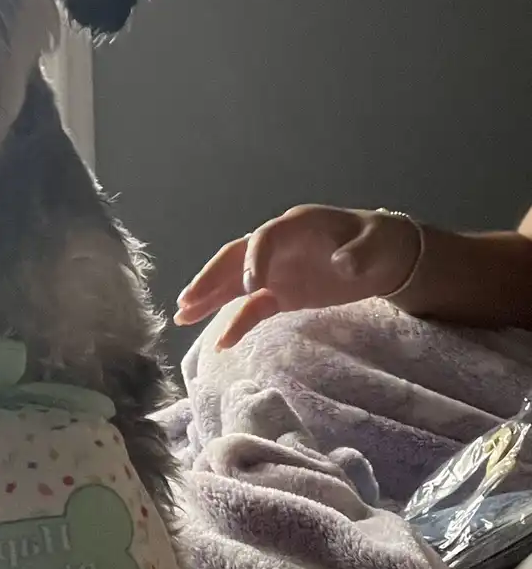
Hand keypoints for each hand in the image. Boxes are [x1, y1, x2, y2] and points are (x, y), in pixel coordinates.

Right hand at [173, 205, 421, 349]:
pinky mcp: (281, 294)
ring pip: (234, 283)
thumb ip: (358, 253)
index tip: (252, 286)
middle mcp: (276, 246)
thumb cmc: (380, 243)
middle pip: (234, 258)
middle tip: (187, 300)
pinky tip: (221, 342)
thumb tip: (342, 264)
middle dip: (210, 279)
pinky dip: (236, 323)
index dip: (254, 259)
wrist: (386, 258)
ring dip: (209, 298)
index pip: (264, 238)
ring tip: (182, 316)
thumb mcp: (376, 244)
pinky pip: (252, 308)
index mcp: (296, 226)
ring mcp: (275, 270)